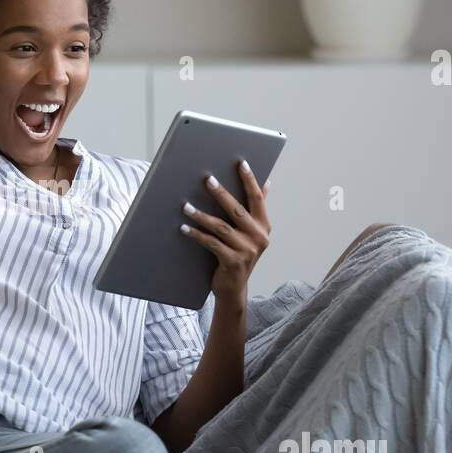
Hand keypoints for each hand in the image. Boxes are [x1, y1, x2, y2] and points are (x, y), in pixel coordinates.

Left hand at [179, 160, 271, 306]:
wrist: (234, 289)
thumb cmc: (239, 255)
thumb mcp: (251, 233)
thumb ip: (257, 209)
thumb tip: (266, 183)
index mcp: (263, 226)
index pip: (257, 199)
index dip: (249, 180)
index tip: (241, 163)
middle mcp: (259, 237)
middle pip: (237, 210)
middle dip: (221, 193)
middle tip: (207, 179)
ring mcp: (247, 251)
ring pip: (221, 227)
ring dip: (201, 215)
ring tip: (186, 206)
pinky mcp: (233, 262)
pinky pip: (211, 243)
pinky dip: (197, 235)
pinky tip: (184, 228)